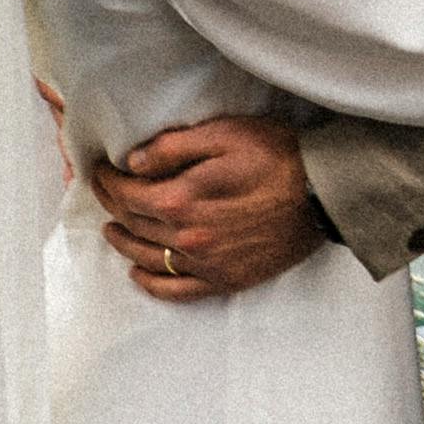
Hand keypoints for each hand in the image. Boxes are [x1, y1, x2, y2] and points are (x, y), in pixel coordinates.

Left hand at [88, 112, 324, 301]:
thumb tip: (132, 162)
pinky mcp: (225, 280)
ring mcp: (206, 263)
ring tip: (111, 228)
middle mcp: (187, 237)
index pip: (127, 193)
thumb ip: (172, 147)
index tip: (100, 169)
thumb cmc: (277, 157)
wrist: (323, 195)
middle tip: (103, 191)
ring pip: (147, 257)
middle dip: (112, 205)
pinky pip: (177, 290)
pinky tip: (139, 273)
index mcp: (182, 199)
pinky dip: (151, 283)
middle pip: (134, 223)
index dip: (107, 180)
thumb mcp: (223, 134)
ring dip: (122, 242)